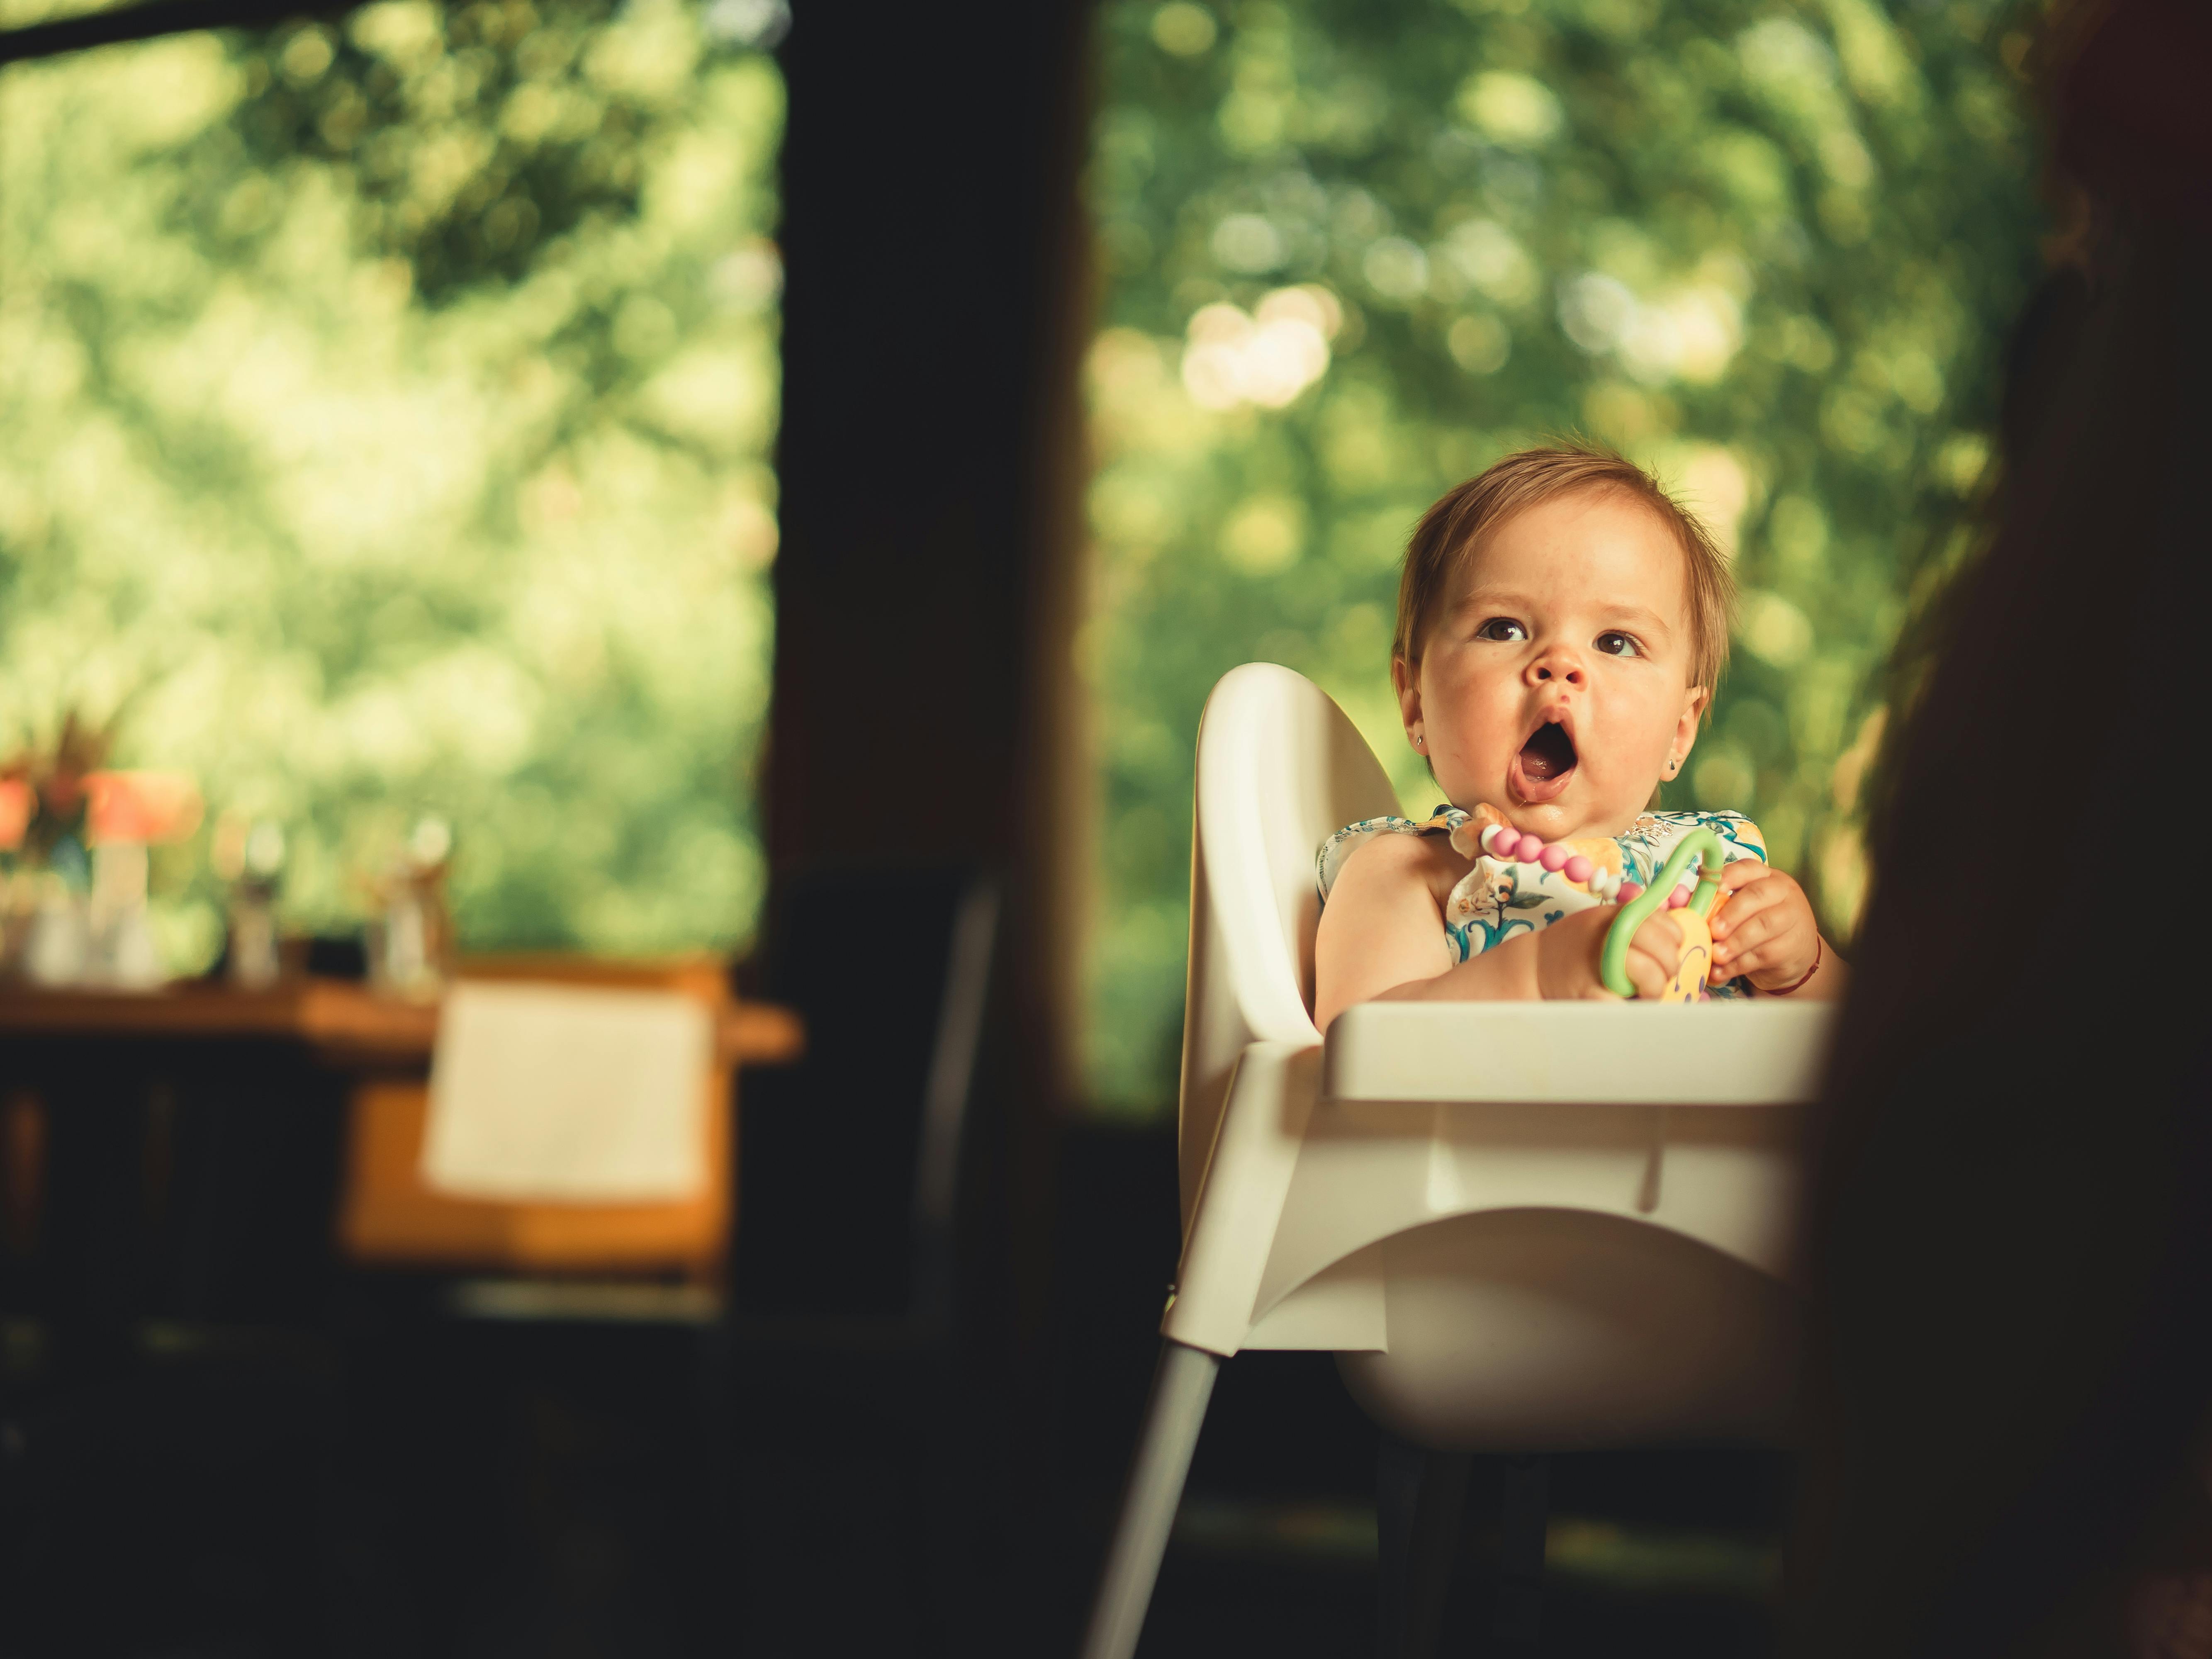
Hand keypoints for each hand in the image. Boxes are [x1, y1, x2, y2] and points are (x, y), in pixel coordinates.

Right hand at [1532, 904, 1686, 1000]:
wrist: (1535, 965)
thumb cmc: (1574, 944)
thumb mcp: (1602, 919)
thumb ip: (1634, 920)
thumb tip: (1674, 933)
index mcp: (1615, 917)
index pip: (1664, 926)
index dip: (1674, 940)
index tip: (1669, 948)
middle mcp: (1609, 937)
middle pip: (1661, 951)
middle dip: (1669, 967)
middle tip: (1661, 975)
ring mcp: (1600, 965)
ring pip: (1649, 976)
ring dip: (1654, 989)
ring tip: (1644, 992)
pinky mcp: (1590, 992)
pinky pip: (1625, 1003)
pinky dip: (1629, 1006)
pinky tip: (1623, 1002)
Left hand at [1709, 861, 1820, 990]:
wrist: (1793, 952)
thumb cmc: (1755, 924)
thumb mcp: (1739, 908)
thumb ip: (1713, 903)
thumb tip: (1678, 899)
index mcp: (1764, 876)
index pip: (1747, 868)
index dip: (1729, 876)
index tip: (1714, 888)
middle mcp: (1782, 891)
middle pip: (1757, 895)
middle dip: (1731, 913)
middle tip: (1714, 931)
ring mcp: (1792, 917)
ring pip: (1763, 926)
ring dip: (1735, 942)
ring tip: (1716, 955)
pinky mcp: (1793, 945)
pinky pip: (1764, 954)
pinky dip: (1738, 965)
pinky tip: (1721, 971)